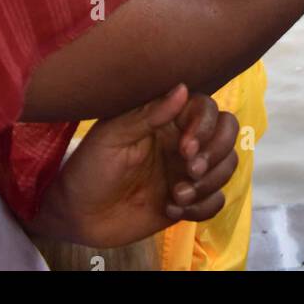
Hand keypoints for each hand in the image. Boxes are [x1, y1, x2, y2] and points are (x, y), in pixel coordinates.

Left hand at [30, 85, 237, 248]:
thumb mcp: (113, 135)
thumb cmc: (89, 167)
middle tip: (189, 171)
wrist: (76, 215)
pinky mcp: (187, 202)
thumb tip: (183, 88)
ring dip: (209, 183)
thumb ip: (148, 114)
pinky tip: (173, 209)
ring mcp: (186, 172)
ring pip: (226, 167)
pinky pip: (216, 201)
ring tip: (177, 196)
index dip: (206, 126)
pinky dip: (203, 207)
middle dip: (216, 154)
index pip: (207, 109)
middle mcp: (182, 141)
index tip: (185, 147)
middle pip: (227, 134)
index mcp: (166, 118)